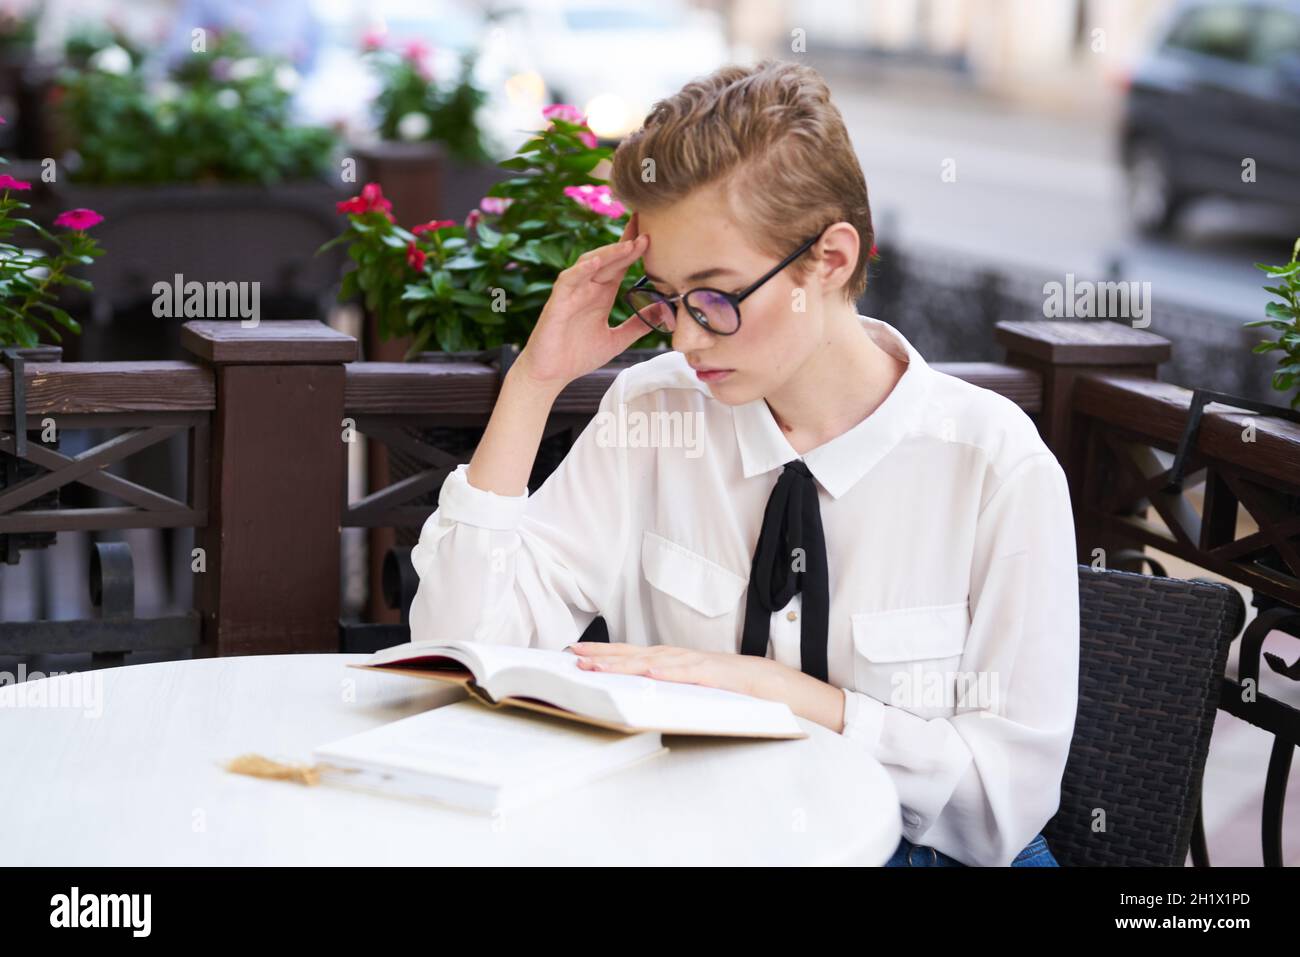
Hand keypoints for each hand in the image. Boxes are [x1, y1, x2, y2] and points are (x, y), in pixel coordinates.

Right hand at [512, 212, 650, 388]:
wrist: (551, 374)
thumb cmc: (578, 356)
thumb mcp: (617, 340)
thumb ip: (637, 324)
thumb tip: (662, 311)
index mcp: (601, 294)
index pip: (619, 264)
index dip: (633, 248)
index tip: (652, 233)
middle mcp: (587, 289)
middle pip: (608, 259)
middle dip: (626, 243)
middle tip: (647, 229)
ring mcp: (572, 293)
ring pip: (589, 263)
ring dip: (609, 253)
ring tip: (629, 244)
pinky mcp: (557, 302)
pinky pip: (568, 280)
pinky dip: (581, 270)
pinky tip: (595, 263)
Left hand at [564, 641, 784, 699]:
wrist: (762, 679)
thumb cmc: (721, 682)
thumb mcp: (684, 682)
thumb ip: (661, 682)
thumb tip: (633, 688)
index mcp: (667, 659)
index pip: (628, 653)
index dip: (602, 652)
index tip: (574, 652)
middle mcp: (674, 657)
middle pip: (632, 655)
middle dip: (603, 657)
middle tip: (575, 658)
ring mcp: (691, 663)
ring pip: (652, 663)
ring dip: (624, 664)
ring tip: (599, 667)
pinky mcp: (709, 674)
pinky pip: (686, 674)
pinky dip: (668, 674)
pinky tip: (650, 675)